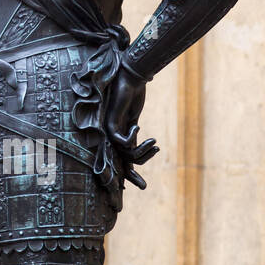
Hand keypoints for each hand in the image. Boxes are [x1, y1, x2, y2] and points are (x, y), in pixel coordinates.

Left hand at [105, 63, 157, 189]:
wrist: (130, 78)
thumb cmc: (133, 96)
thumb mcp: (134, 120)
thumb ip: (134, 136)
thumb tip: (149, 147)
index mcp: (118, 136)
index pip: (123, 160)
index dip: (130, 175)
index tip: (141, 186)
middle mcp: (112, 136)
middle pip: (122, 163)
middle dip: (131, 177)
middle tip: (144, 187)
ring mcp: (109, 131)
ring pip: (126, 154)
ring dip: (143, 153)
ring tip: (155, 143)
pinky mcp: (110, 124)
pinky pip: (122, 143)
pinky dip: (133, 139)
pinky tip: (138, 128)